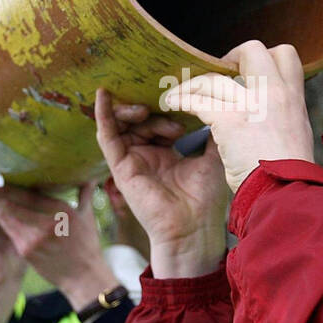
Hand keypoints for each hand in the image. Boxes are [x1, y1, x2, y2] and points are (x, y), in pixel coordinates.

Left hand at [0, 173, 114, 311]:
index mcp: (61, 211)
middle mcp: (46, 224)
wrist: (83, 276)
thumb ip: (84, 194)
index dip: (6, 186)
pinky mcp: (26, 251)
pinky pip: (7, 230)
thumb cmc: (87, 245)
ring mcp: (34, 239)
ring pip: (5, 217)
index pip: (28, 195)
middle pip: (11, 204)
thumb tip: (89, 177)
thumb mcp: (87, 216)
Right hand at [95, 88, 229, 277]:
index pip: (158, 119)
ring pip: (122, 124)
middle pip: (138, 119)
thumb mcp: (212, 156)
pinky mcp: (121, 167)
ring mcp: (131, 161)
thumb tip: (219, 103)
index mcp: (165, 153)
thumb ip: (212, 131)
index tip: (180, 94)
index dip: (166, 105)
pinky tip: (103, 95)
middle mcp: (146, 156)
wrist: (193, 228)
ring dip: (132, 110)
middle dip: (150, 107)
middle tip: (164, 103)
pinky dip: (103, 115)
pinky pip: (107, 137)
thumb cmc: (204, 199)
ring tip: (146, 109)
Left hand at [159, 40, 313, 192]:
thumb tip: (269, 106)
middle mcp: (276, 93)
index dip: (264, 57)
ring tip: (181, 92)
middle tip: (215, 78)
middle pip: (252, 50)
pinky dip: (182, 100)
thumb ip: (282, 113)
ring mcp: (252, 104)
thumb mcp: (297, 133)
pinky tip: (174, 104)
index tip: (247, 72)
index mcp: (294, 97)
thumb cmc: (290, 173)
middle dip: (230, 59)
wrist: (285, 193)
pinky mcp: (229, 120)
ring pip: (216, 77)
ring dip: (195, 83)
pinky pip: (198, 100)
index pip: (284, 54)